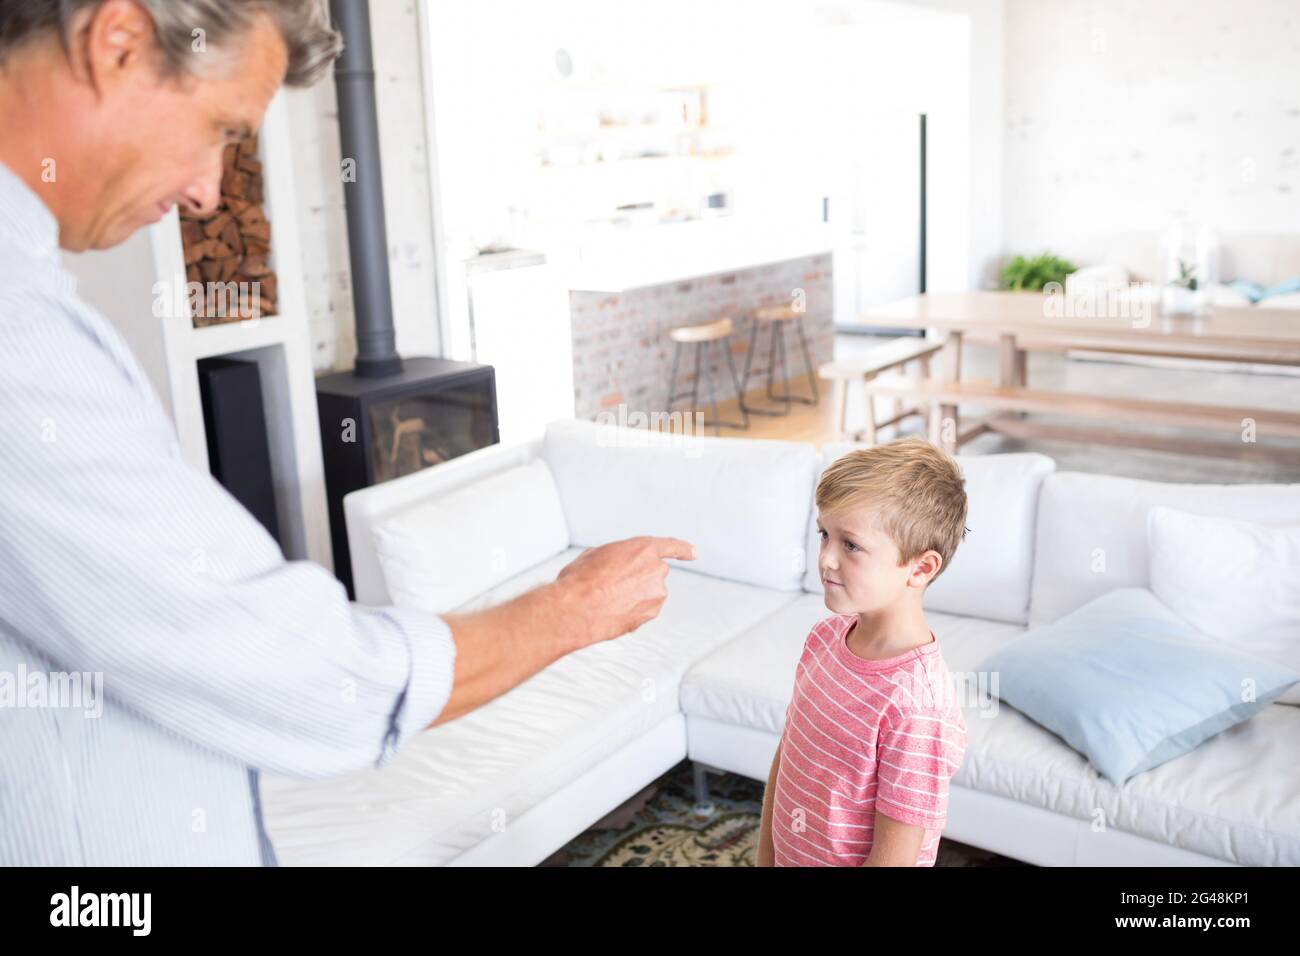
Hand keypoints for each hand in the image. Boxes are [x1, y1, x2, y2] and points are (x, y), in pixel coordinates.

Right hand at [556, 536, 694, 648]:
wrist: (575, 610)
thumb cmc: (580, 580)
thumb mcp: (596, 554)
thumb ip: (618, 556)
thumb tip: (618, 566)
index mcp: (643, 548)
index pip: (671, 546)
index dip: (683, 549)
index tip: (694, 552)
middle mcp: (656, 570)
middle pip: (654, 572)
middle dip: (638, 577)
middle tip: (612, 582)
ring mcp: (656, 594)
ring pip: (648, 593)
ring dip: (634, 595)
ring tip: (607, 598)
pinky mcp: (651, 614)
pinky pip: (644, 609)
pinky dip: (632, 610)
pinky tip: (612, 610)